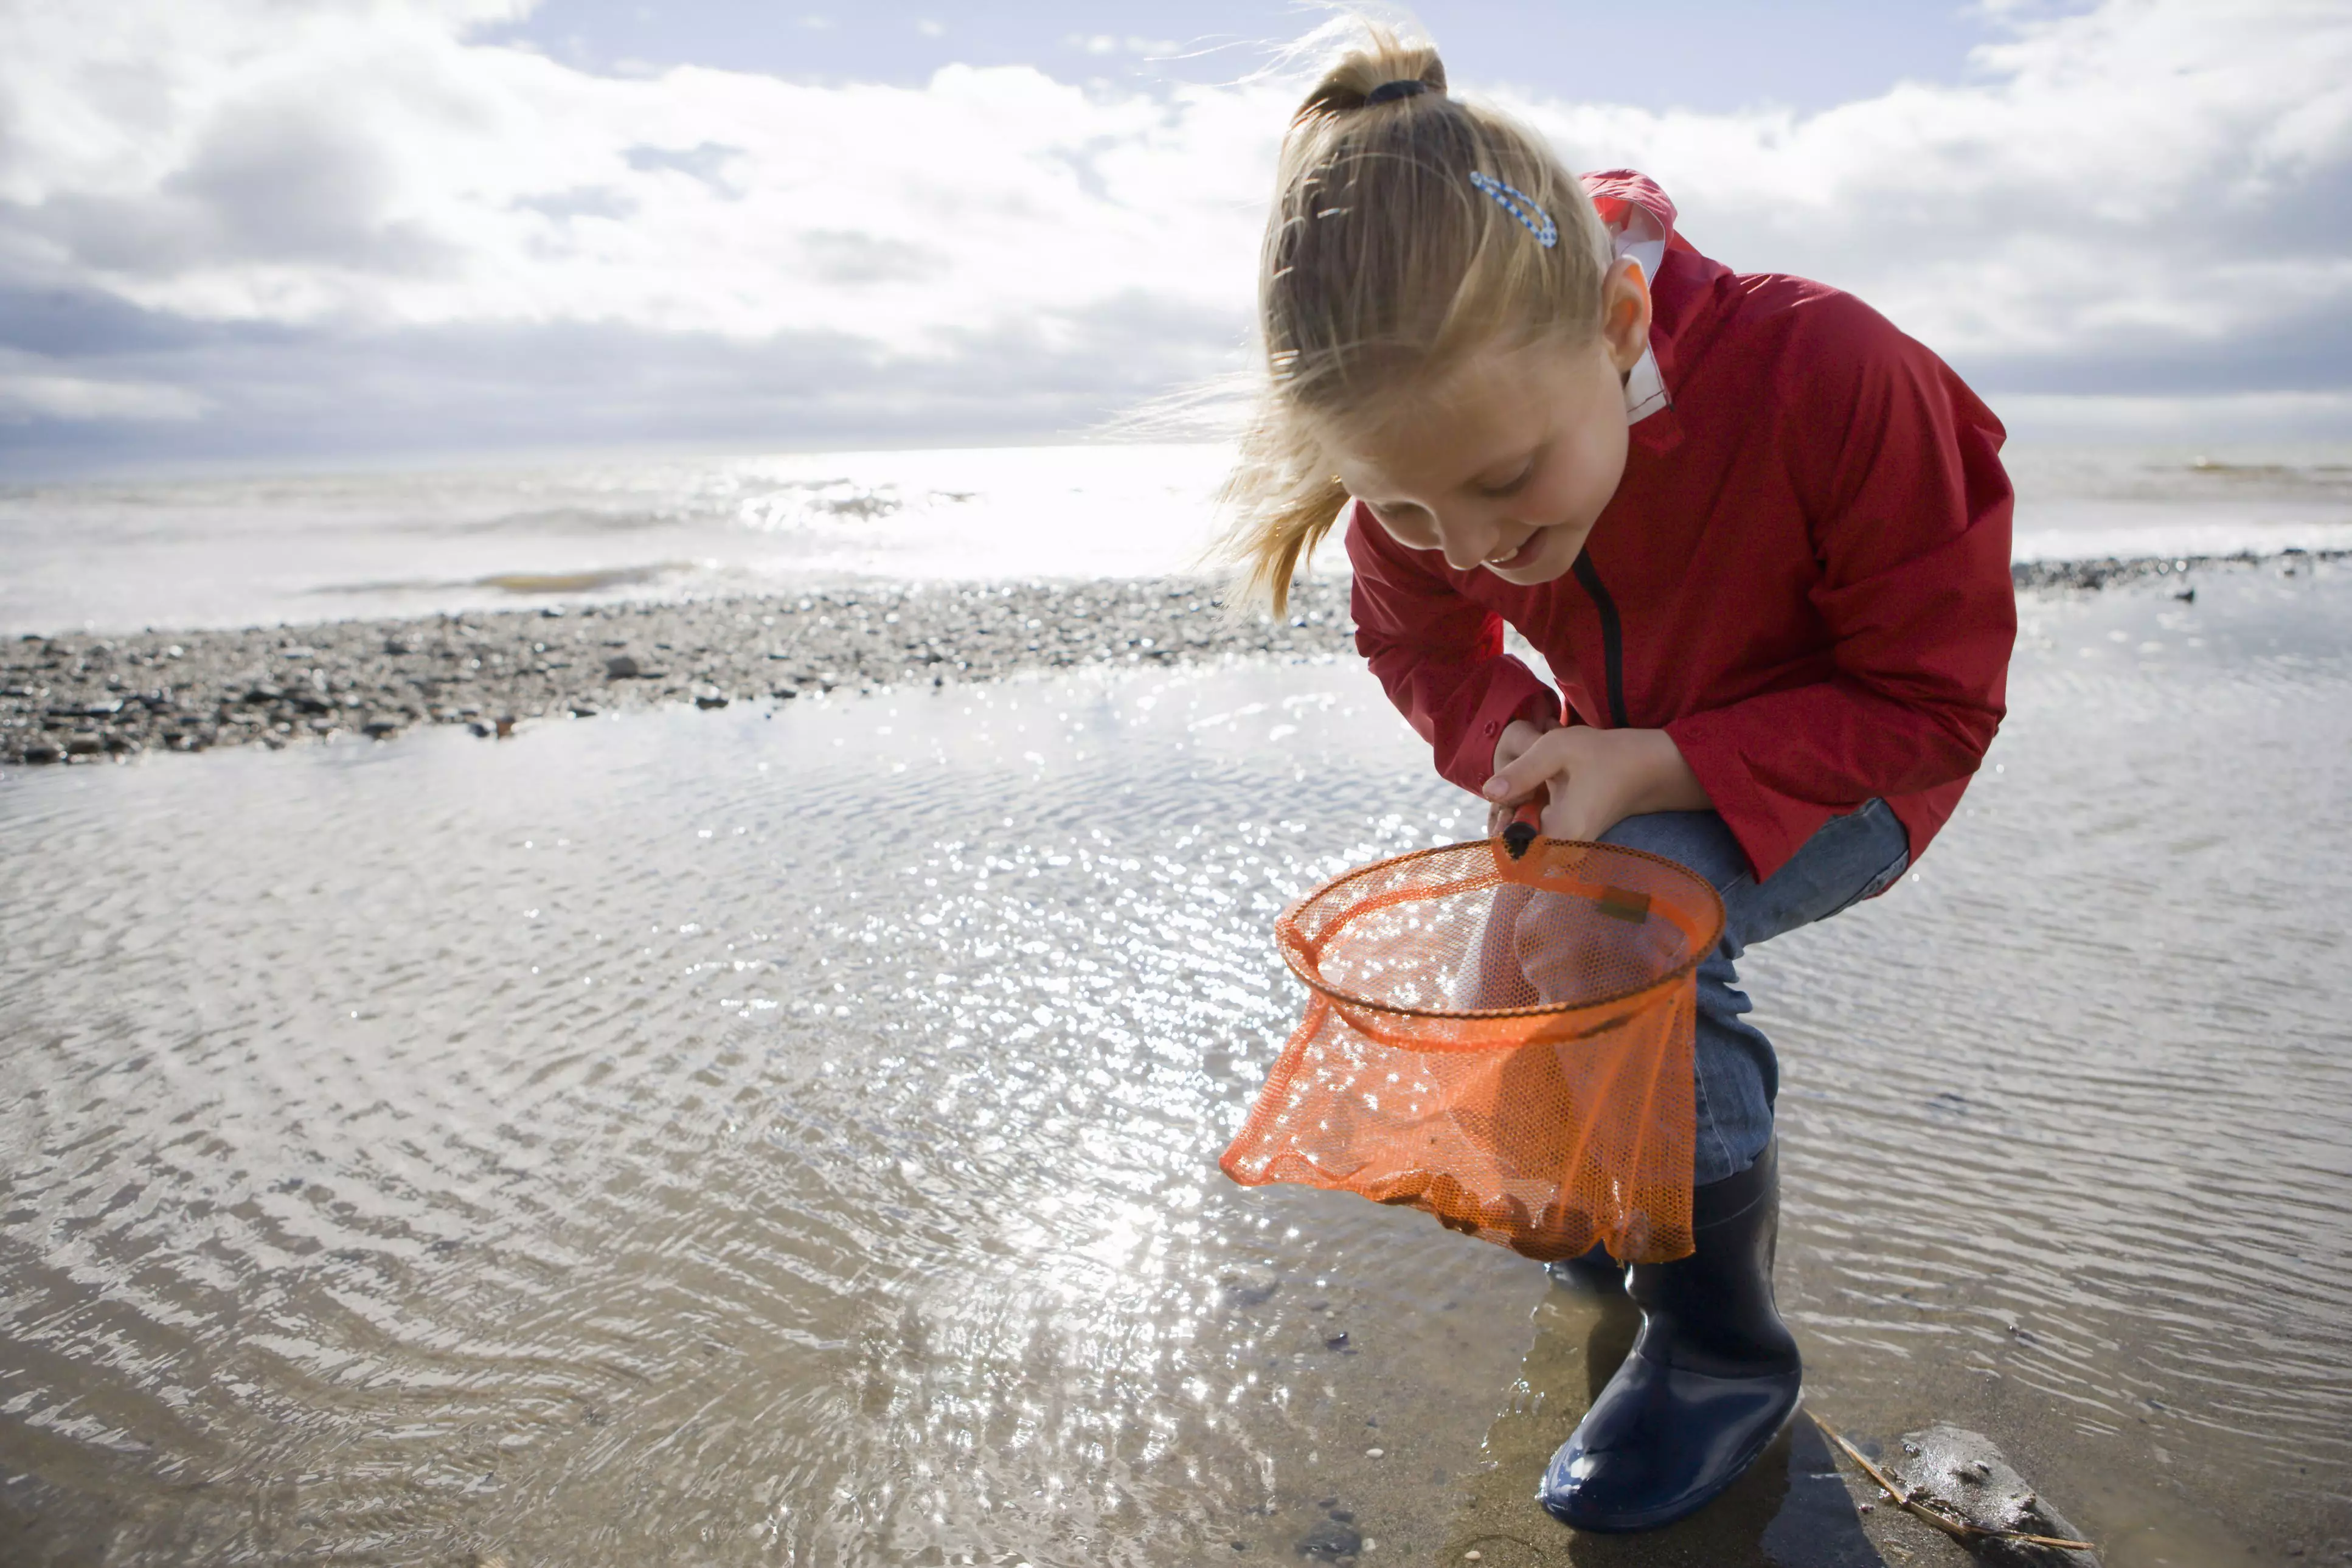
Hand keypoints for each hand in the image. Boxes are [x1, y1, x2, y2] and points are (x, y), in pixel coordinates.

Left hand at [1483, 723, 1709, 842]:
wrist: (1647, 768)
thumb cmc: (1604, 754)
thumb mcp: (1558, 749)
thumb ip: (1521, 771)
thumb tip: (1488, 792)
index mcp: (1562, 835)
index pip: (1508, 853)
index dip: (1497, 828)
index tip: (1504, 805)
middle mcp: (1566, 853)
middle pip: (1513, 853)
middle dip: (1504, 823)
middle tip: (1515, 794)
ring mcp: (1570, 853)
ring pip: (1524, 847)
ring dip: (1516, 821)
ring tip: (1529, 794)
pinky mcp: (1572, 845)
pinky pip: (1537, 843)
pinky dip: (1529, 821)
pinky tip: (1538, 798)